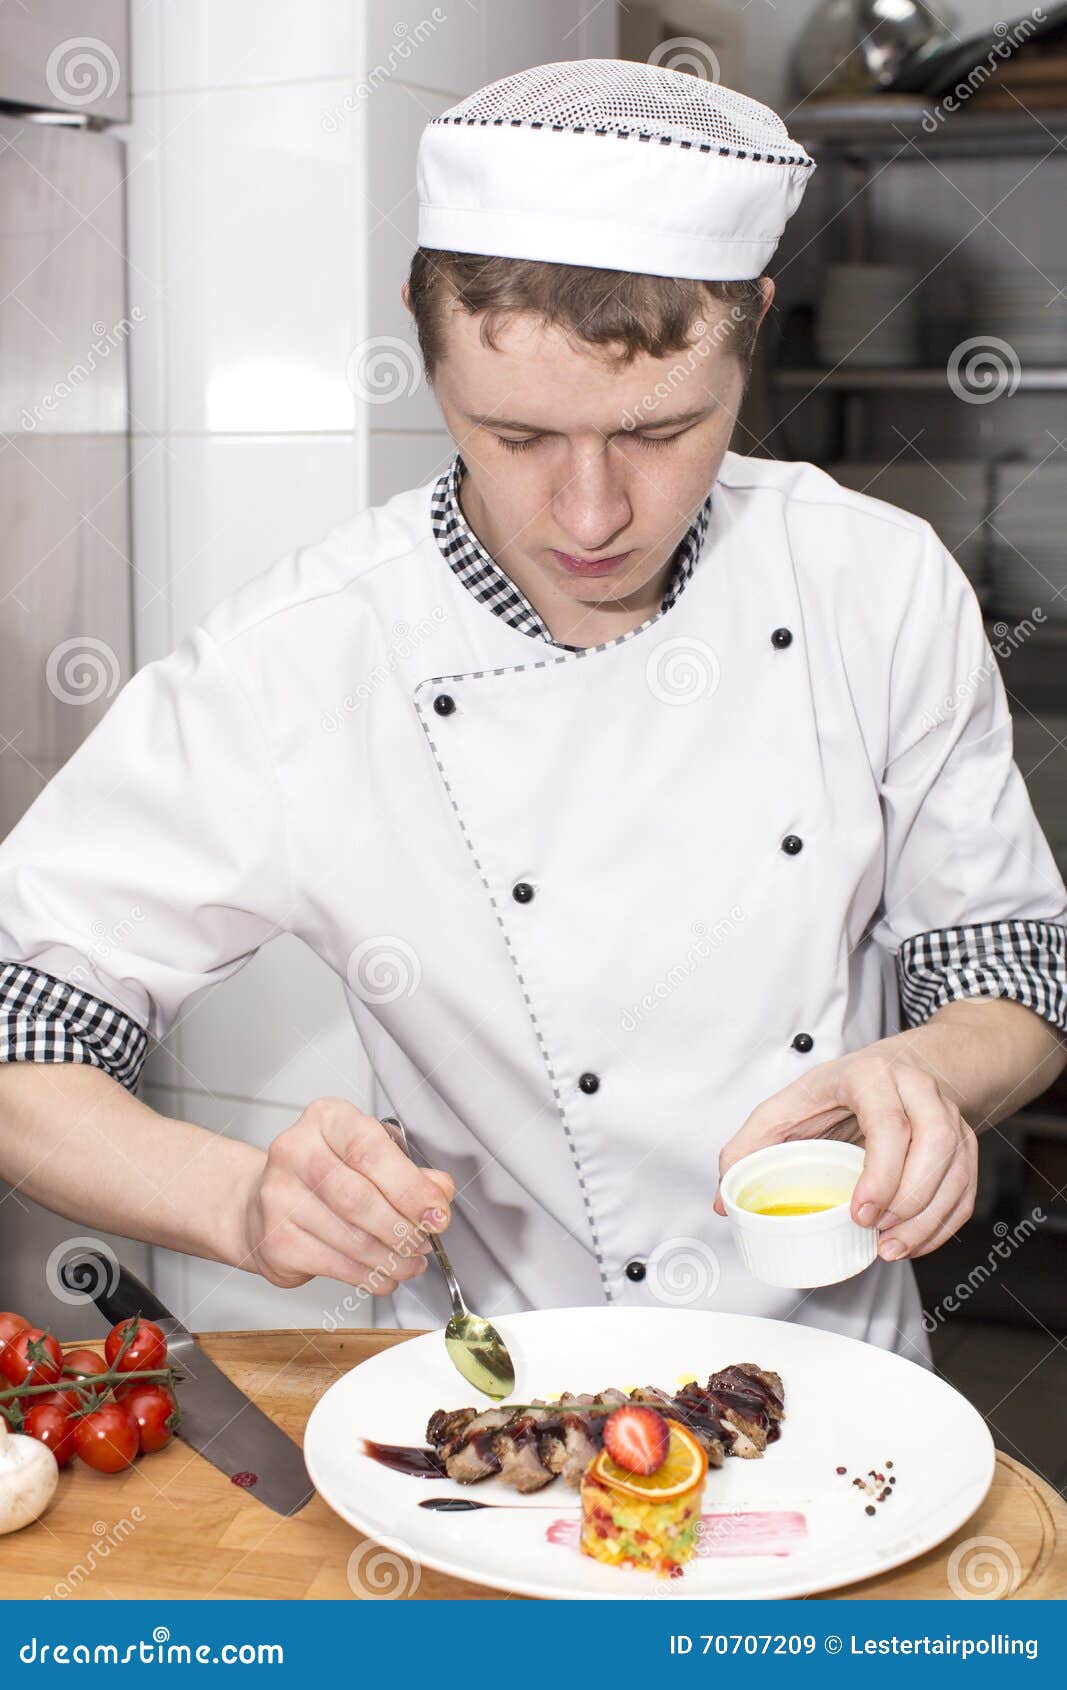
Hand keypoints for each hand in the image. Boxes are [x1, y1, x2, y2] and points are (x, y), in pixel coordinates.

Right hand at [242, 1097, 454, 1294]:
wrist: (261, 1202)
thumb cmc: (323, 1174)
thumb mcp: (367, 1156)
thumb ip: (407, 1172)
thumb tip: (439, 1193)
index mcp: (325, 1119)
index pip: (370, 1150)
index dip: (410, 1187)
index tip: (437, 1212)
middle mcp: (295, 1151)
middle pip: (359, 1198)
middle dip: (403, 1228)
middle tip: (425, 1242)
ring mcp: (278, 1196)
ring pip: (351, 1238)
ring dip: (392, 1258)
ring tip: (410, 1262)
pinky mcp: (275, 1240)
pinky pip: (335, 1265)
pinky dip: (370, 1276)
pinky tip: (385, 1274)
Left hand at [713, 1046, 977, 1261]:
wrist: (892, 1067)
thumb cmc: (834, 1092)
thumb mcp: (786, 1106)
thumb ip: (750, 1146)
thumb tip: (723, 1198)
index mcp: (871, 1076)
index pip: (889, 1121)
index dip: (881, 1172)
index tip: (860, 1213)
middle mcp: (917, 1090)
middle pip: (934, 1144)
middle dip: (909, 1199)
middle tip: (876, 1233)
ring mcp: (947, 1115)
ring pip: (956, 1169)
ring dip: (928, 1218)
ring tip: (891, 1248)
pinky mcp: (963, 1142)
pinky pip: (966, 1188)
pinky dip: (943, 1223)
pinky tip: (914, 1242)